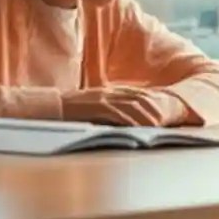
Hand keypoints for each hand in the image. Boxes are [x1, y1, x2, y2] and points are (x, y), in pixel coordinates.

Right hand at [61, 86, 187, 126]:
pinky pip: (119, 113)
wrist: (52, 106)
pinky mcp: (97, 107)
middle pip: (138, 97)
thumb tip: (124, 119)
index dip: (151, 101)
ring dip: (146, 115)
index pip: (136, 93)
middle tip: (166, 119)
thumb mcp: (93, 106)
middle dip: (154, 108)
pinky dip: (131, 120)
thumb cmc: (71, 110)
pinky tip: (139, 127)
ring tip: (158, 125)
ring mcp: (103, 98)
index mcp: (109, 91)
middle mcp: (109, 92)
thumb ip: (108, 108)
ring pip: (132, 105)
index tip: (163, 110)